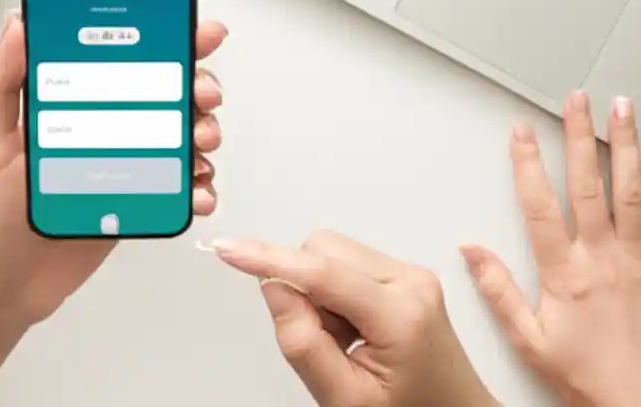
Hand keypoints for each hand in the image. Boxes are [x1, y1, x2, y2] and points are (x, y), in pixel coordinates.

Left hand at [0, 12, 228, 324]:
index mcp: (72, 100)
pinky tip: (197, 192)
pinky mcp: (138, 203)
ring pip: (182, 135)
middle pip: (166, 91)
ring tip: (201, 142)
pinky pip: (179, 188)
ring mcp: (126, 165)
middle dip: (198, 83)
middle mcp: (105, 126)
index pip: (123, 55)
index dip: (163, 36)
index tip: (192, 29)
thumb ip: (1, 83)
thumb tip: (18, 22)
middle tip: (203, 93)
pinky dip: (199, 186)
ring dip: (205, 131)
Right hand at [213, 231, 498, 406]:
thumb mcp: (346, 399)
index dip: (269, 259)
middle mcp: (410, 280)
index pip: (321, 273)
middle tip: (321, 342)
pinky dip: (334, 296)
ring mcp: (410, 274)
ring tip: (342, 343)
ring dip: (319, 294)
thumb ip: (304, 344)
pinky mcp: (404, 275)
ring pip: (332, 254)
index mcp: (401, 313)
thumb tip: (273, 288)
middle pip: (324, 250)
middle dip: (302, 289)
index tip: (230, 249)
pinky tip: (352, 333)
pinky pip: (347, 265)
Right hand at [461, 92, 640, 406]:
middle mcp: (604, 257)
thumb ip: (498, 291)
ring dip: (628, 146)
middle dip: (580, 135)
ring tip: (624, 110)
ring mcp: (640, 260)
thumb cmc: (589, 379)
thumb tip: (472, 253)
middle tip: (576, 99)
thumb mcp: (528, 340)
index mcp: (566, 272)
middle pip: (588, 184)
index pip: (540, 204)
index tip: (520, 131)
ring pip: (633, 192)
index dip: (527, 163)